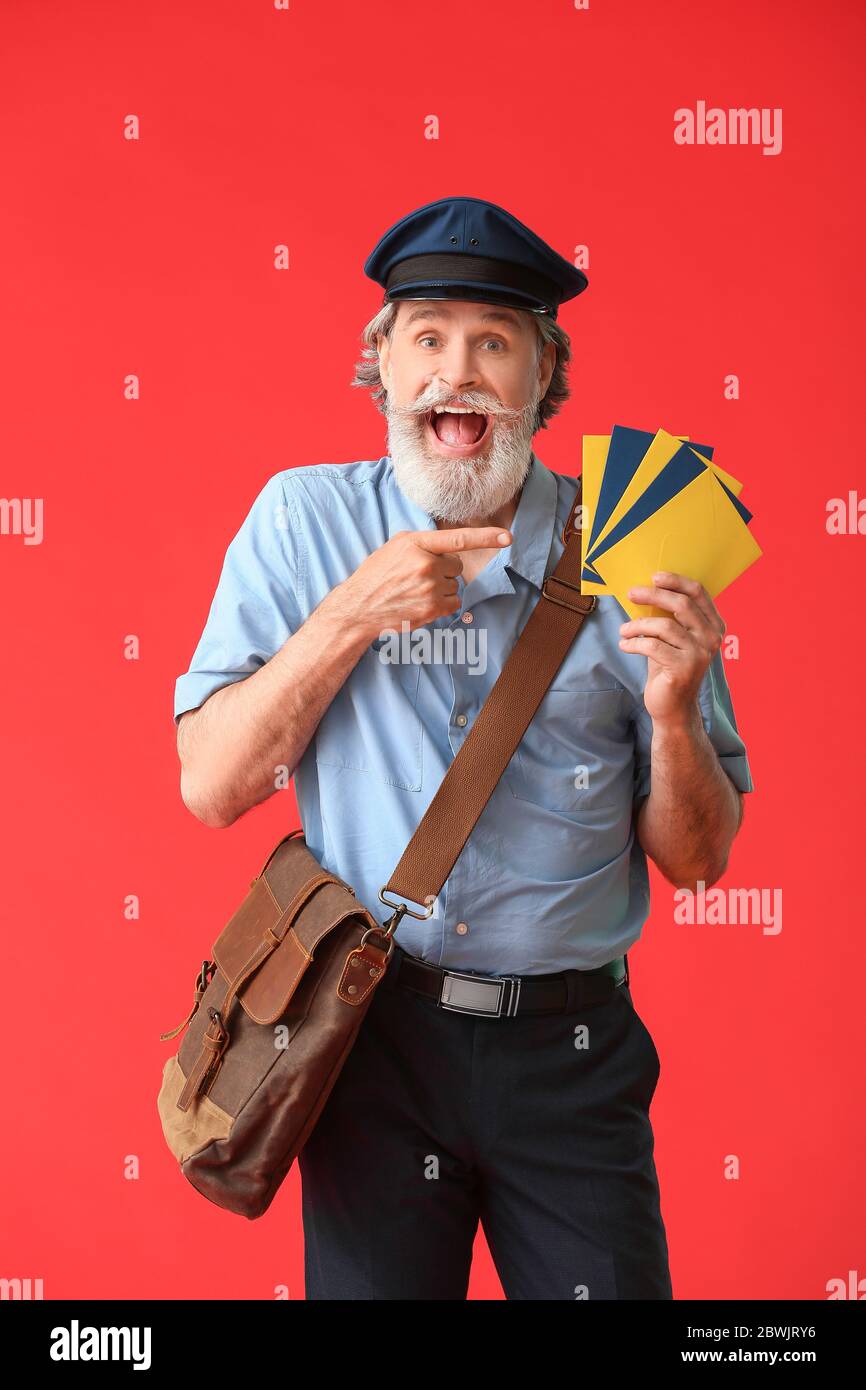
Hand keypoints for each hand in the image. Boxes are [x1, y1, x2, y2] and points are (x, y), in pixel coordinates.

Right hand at [331, 526, 511, 640]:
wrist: (359, 607)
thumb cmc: (376, 575)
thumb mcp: (395, 547)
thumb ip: (423, 543)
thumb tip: (449, 547)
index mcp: (416, 543)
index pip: (458, 539)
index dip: (486, 538)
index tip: (508, 538)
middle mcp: (425, 564)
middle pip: (456, 566)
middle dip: (444, 571)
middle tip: (419, 577)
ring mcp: (430, 588)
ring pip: (455, 586)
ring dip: (442, 589)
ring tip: (415, 591)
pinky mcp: (432, 608)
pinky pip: (454, 603)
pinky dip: (443, 604)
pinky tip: (422, 603)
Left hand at [617, 572, 724, 725]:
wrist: (672, 707)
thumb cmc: (668, 667)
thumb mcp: (671, 637)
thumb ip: (668, 615)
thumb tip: (644, 588)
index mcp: (713, 625)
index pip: (698, 593)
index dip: (676, 581)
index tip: (654, 577)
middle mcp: (712, 638)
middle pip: (682, 604)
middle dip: (653, 595)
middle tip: (631, 593)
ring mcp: (700, 654)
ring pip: (664, 625)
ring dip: (638, 624)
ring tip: (623, 630)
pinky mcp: (684, 669)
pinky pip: (653, 646)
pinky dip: (634, 643)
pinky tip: (624, 644)